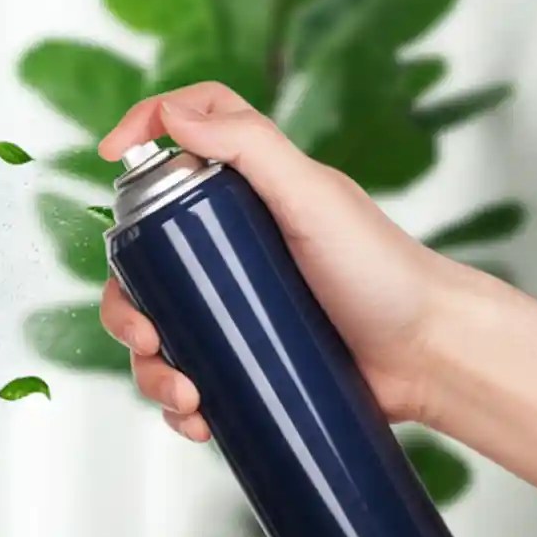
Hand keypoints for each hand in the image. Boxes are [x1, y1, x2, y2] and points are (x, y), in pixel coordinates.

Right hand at [98, 82, 465, 441]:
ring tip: (185, 398)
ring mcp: (234, 306)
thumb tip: (172, 115)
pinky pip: (186, 380)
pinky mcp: (245, 359)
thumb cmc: (382, 271)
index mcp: (242, 194)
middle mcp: (229, 246)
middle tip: (148, 338)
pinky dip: (175, 406)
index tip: (108, 153)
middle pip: (143, 262)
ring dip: (149, 370)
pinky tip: (195, 421)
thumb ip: (251, 146)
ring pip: (156, 331)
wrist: (428, 357)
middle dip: (127, 308)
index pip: (181, 142)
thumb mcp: (313, 198)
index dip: (140, 131)